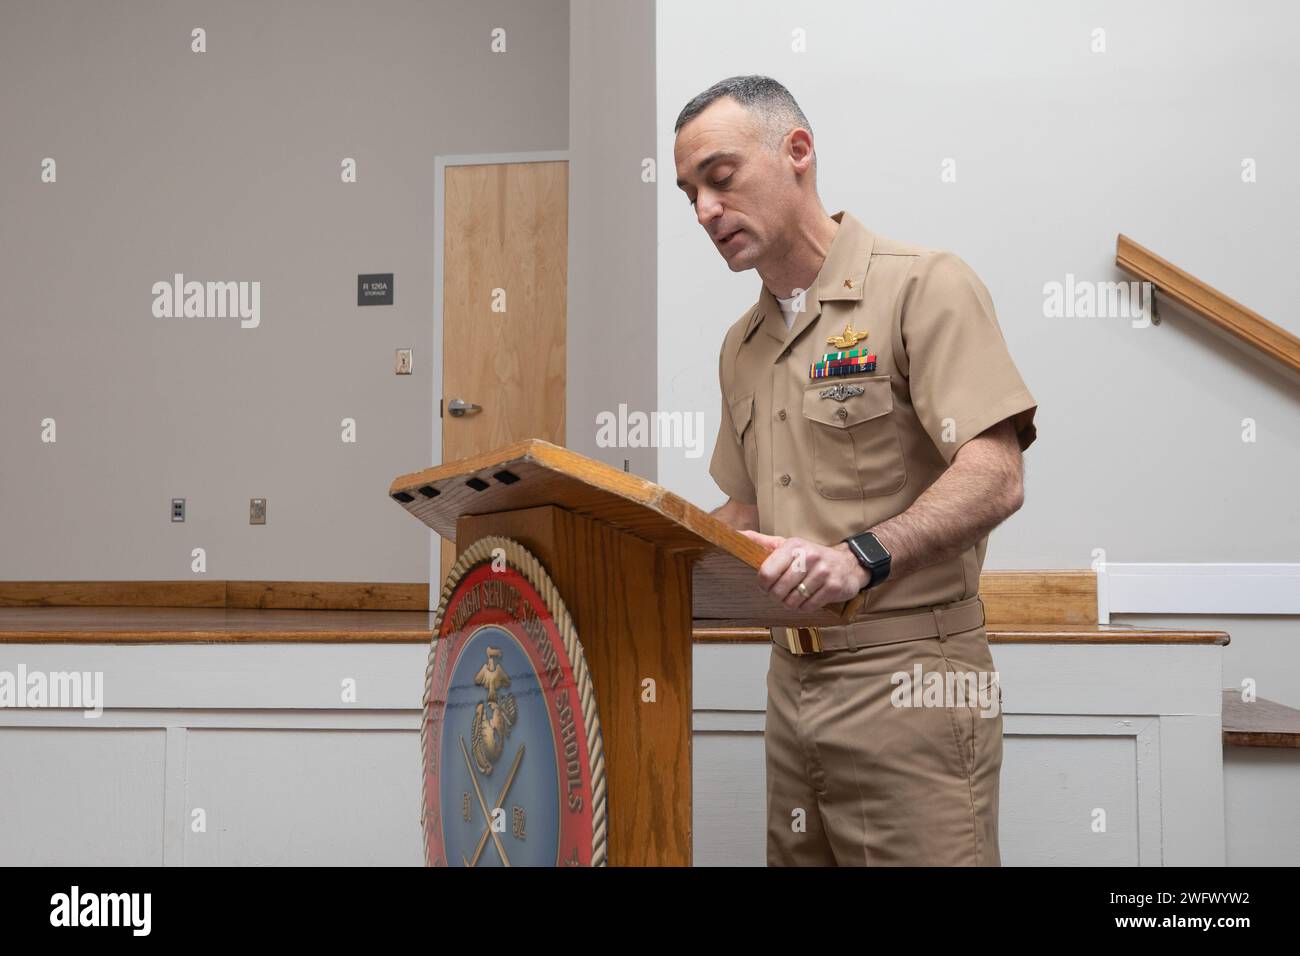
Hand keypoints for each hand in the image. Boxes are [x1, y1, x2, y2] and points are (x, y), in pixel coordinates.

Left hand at [738, 530, 869, 610]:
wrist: (848, 563)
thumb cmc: (811, 556)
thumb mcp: (787, 545)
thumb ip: (763, 543)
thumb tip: (738, 535)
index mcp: (793, 545)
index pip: (766, 573)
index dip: (763, 585)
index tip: (766, 585)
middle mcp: (809, 556)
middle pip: (778, 591)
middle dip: (776, 596)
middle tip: (782, 592)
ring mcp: (823, 572)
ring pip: (793, 601)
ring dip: (791, 602)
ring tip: (796, 594)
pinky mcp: (834, 587)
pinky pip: (808, 607)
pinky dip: (805, 607)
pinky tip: (809, 597)